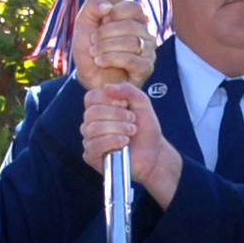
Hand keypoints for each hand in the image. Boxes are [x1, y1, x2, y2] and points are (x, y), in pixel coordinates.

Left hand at [72, 0, 156, 87]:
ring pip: (131, 42)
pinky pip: (131, 60)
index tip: (101, 23)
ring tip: (95, 53)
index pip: (134, 7)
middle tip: (93, 42)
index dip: (114, 13)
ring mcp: (148, 52)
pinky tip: (100, 62)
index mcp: (135, 20)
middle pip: (130, 25)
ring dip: (106, 47)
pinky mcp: (145, 68)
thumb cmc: (89, 49)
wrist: (87, 76)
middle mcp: (145, 34)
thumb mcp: (84, 22)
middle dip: (105, 33)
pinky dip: (111, 59)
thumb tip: (108, 7)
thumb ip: (92, 5)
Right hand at [82, 84, 183, 205]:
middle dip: (116, 115)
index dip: (109, 99)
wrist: (153, 153)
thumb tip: (107, 87)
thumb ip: (128, 89)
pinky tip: (124, 142)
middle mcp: (91, 123)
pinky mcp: (91, 156)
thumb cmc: (146, 129)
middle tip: (132, 121)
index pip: (90, 97)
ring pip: (93, 129)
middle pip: (92, 113)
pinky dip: (111, 141)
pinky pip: (93, 145)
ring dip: (117, 129)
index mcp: (99, 108)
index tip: (126, 105)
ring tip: (131, 132)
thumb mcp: (141, 102)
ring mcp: (89, 140)